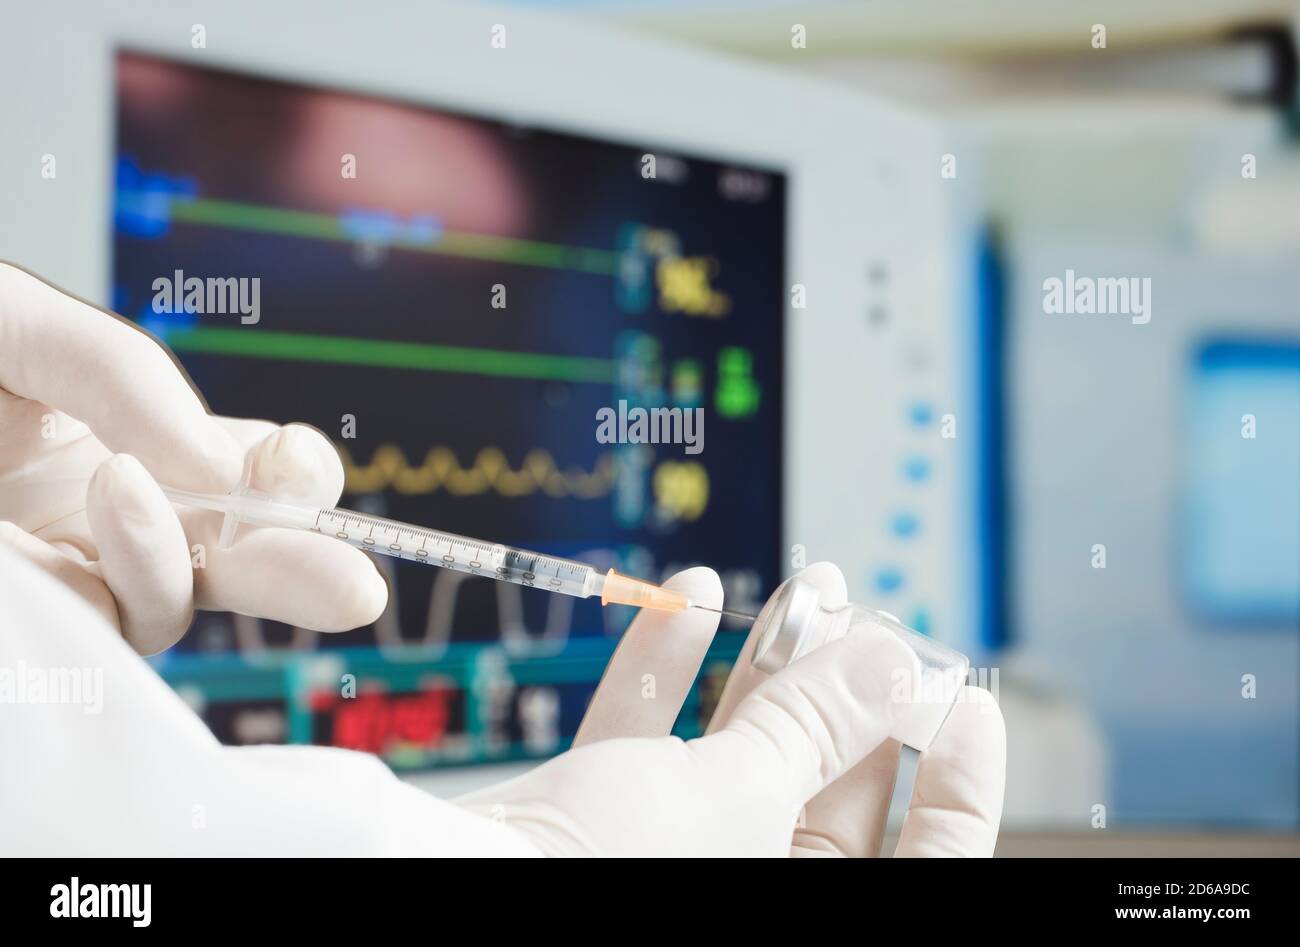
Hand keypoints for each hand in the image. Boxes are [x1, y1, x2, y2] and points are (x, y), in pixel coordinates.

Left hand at [0, 262, 387, 652]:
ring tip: (123, 483)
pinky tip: (97, 504)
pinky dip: (129, 564)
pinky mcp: (42, 623)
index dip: (293, 475)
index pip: (253, 473)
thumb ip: (128, 378)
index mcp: (139, 440)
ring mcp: (81, 571)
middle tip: (355, 592)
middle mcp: (125, 515)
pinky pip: (116, 620)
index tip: (290, 463)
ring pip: (183, 604)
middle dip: (308, 572)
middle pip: (244, 556)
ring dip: (177, 557)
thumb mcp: (30, 328)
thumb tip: (226, 473)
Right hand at [455, 564, 1005, 855]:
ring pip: (739, 751)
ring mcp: (670, 858)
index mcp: (806, 904)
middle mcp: (745, 885)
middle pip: (831, 785)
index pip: (927, 856)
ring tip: (798, 588)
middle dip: (847, 689)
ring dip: (763, 666)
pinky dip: (666, 671)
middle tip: (860, 612)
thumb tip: (895, 661)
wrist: (426, 882)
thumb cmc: (599, 874)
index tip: (966, 693)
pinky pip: (650, 741)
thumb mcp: (738, 793)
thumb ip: (818, 723)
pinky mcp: (599, 822)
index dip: (959, 778)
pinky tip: (689, 599)